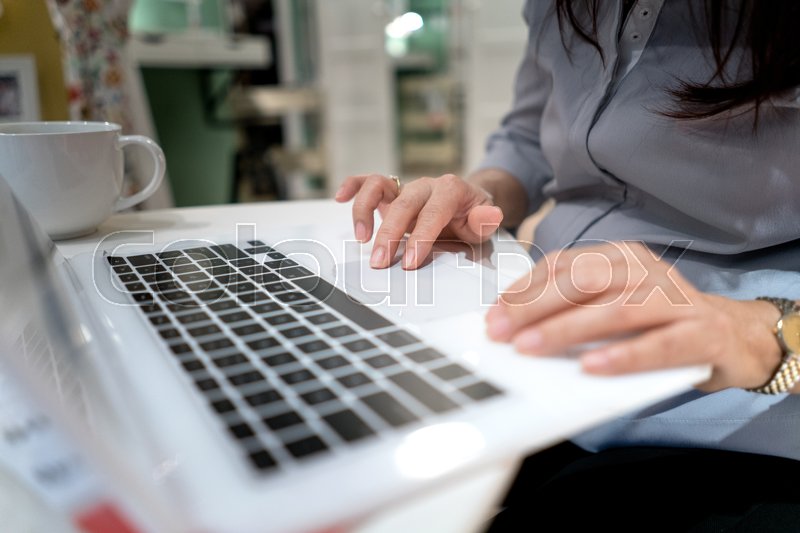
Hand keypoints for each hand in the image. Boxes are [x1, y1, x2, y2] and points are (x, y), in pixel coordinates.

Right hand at [335, 173, 502, 269]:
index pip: (432, 213)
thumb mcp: (486, 223)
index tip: (409, 262)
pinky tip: (340, 198)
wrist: (469, 202)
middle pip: (403, 204)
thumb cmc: (473, 216)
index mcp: (450, 189)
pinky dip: (353, 186)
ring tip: (361, 238)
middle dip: (389, 234)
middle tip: (380, 262)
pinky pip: (368, 181)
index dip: (420, 238)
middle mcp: (425, 185)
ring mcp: (405, 187)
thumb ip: (485, 220)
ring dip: (365, 210)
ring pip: (379, 186)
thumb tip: (490, 215)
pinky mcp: (391, 192)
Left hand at [485, 241, 782, 390]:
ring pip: (614, 310)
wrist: (735, 335)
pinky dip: (621, 356)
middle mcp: (648, 271)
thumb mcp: (617, 301)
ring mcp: (676, 300)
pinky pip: (656, 345)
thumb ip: (578, 306)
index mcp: (623, 256)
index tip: (494, 313)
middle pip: (584, 281)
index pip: (565, 264)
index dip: (525, 288)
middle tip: (500, 332)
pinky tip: (591, 368)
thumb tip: (518, 324)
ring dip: (566, 330)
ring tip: (530, 348)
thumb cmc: (662, 320)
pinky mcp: (701, 333)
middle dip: (534, 306)